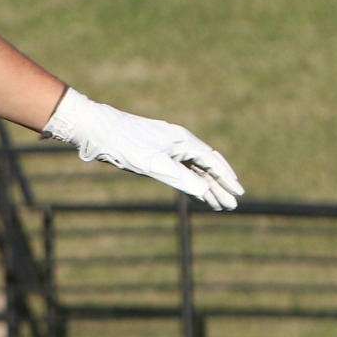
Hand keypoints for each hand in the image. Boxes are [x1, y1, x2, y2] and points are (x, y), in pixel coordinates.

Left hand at [44, 89, 244, 210]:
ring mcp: (167, 148)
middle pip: (205, 167)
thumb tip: (204, 191)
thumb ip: (179, 178)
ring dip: (205, 187)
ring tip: (217, 205)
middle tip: (231, 206)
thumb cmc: (125, 144)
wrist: (98, 129)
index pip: (212, 161)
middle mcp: (179, 143)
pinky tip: (194, 195)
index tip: (238, 193)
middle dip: (218, 187)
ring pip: (192, 170)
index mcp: (183, 141)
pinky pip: (179, 171)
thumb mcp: (153, 164)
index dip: (226, 178)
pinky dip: (189, 183)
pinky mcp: (155, 154)